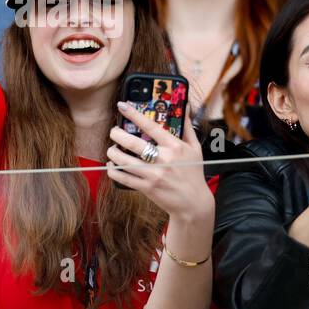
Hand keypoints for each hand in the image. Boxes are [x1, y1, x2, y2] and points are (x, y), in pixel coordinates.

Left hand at [107, 104, 212, 225]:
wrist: (194, 202)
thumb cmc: (194, 173)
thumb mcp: (195, 148)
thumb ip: (186, 127)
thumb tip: (184, 107)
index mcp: (174, 146)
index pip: (150, 126)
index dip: (134, 114)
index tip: (122, 106)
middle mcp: (163, 159)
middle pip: (131, 142)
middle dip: (117, 134)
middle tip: (114, 132)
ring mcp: (153, 174)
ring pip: (123, 160)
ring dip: (112, 152)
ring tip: (112, 149)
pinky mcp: (147, 188)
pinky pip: (123, 177)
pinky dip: (113, 170)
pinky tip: (113, 166)